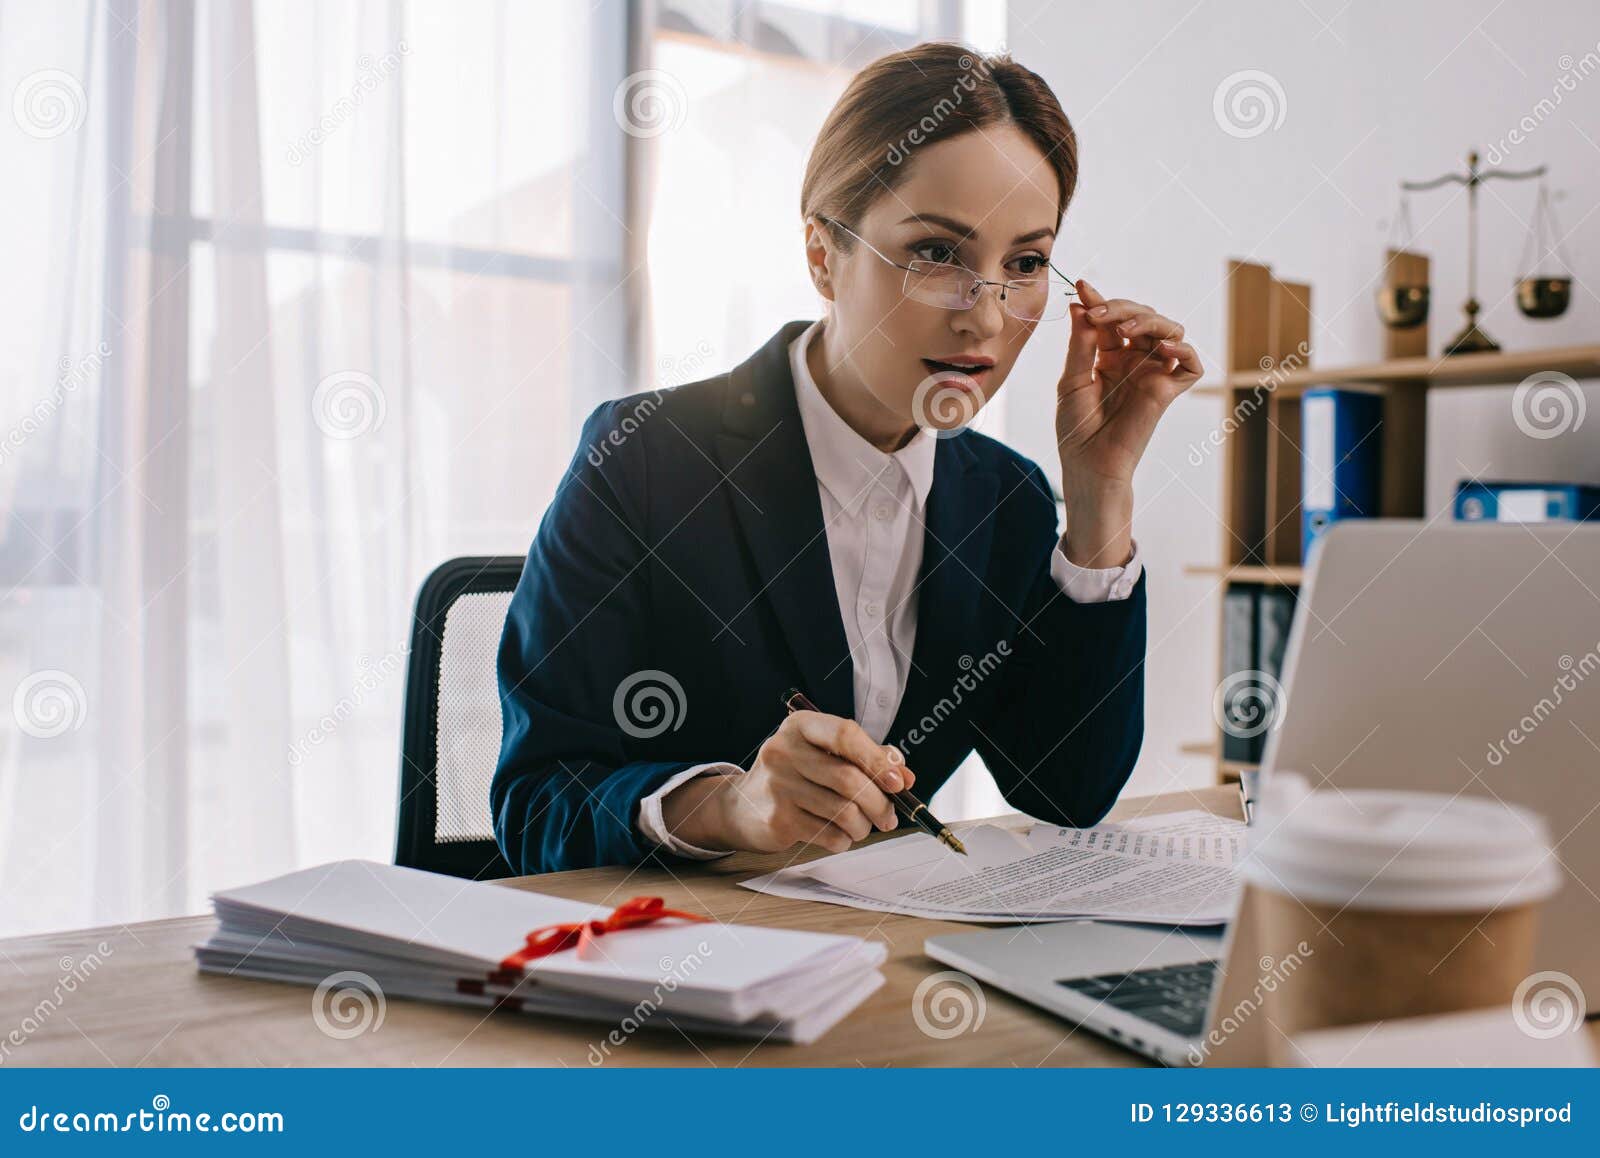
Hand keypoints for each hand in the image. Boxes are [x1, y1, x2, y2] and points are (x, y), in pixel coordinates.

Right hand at [660, 711, 912, 854]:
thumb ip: (866, 759)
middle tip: (889, 817)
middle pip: (849, 779)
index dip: (877, 759)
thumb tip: (904, 776)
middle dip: (879, 802)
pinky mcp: (777, 819)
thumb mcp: (824, 755)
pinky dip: (845, 839)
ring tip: (863, 827)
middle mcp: (784, 750)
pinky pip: (829, 834)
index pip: (845, 734)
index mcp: (800, 726)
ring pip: (843, 810)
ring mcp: (778, 786)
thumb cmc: (795, 776)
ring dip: (863, 825)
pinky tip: (840, 835)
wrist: (743, 806)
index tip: (898, 782)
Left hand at [1053, 279, 1202, 566]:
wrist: (1090, 466)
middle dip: (1120, 308)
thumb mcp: (1072, 381)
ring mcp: (1153, 373)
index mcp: (1107, 356)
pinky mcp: (1169, 391)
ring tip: (1127, 327)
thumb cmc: (1077, 430)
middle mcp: (1133, 360)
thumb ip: (1081, 344)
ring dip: (1149, 319)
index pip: (1109, 320)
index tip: (1083, 286)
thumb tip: (1082, 306)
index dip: (1099, 301)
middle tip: (1098, 313)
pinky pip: (1190, 363)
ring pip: (1167, 330)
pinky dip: (1182, 349)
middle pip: (1140, 316)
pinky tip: (1163, 348)